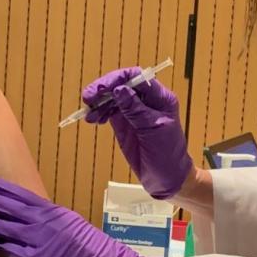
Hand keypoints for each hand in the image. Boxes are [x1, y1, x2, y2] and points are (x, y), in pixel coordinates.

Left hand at [0, 176, 154, 256]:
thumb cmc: (95, 252)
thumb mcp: (73, 226)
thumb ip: (53, 221)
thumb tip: (35, 218)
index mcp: (54, 213)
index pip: (22, 196)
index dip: (2, 188)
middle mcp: (45, 224)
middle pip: (10, 208)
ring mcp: (40, 243)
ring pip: (6, 228)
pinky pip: (13, 253)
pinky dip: (0, 246)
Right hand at [82, 68, 193, 198]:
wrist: (167, 178)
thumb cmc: (167, 154)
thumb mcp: (152, 130)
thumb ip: (135, 110)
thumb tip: (119, 90)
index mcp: (160, 98)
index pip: (137, 78)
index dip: (118, 79)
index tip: (101, 88)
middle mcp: (146, 101)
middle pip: (122, 85)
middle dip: (104, 89)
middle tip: (88, 98)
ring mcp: (134, 111)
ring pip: (113, 98)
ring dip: (99, 103)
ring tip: (90, 115)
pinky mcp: (124, 123)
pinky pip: (109, 111)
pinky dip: (99, 113)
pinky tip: (93, 119)